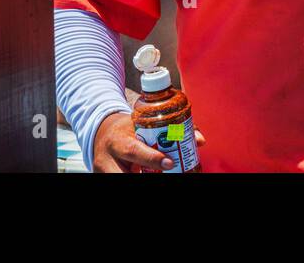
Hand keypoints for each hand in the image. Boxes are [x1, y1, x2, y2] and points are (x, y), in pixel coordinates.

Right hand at [90, 111, 205, 172]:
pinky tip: (153, 172)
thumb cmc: (129, 128)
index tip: (170, 163)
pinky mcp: (104, 178)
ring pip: (123, 178)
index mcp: (117, 140)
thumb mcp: (143, 124)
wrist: (102, 134)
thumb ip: (170, 130)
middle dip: (148, 173)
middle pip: (124, 174)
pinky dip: (141, 177)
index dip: (152, 158)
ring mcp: (104, 172)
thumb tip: (200, 141)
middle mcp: (107, 158)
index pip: (133, 151)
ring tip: (167, 172)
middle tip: (170, 170)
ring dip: (146, 176)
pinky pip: (122, 179)